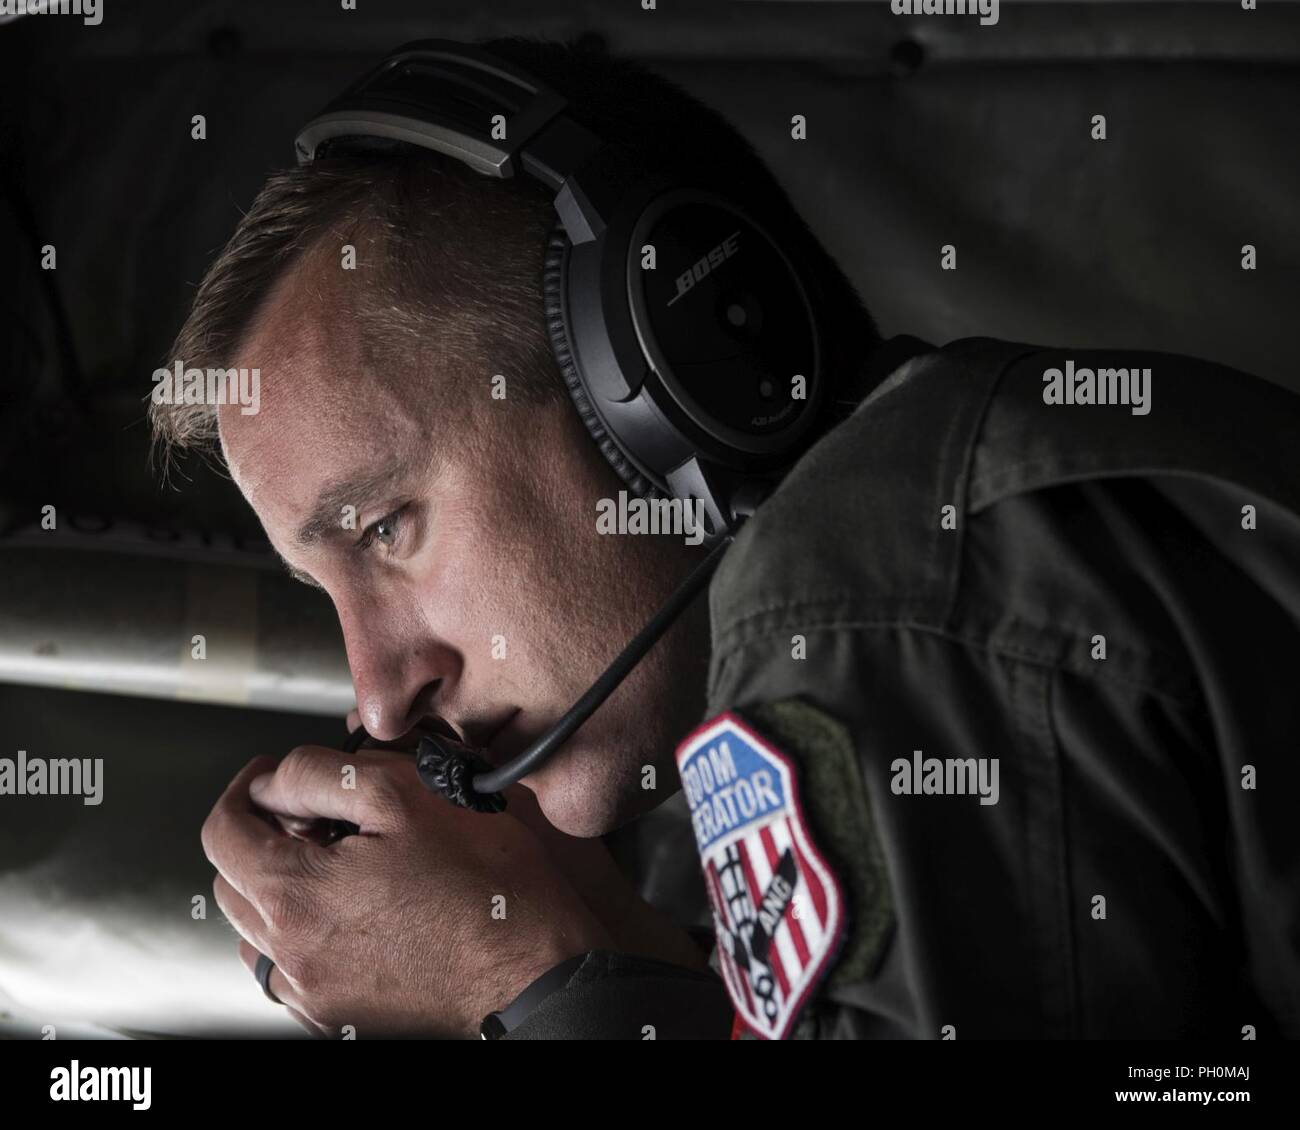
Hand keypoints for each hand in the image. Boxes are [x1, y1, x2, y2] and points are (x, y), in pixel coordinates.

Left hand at [202, 748, 611, 1037]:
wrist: (534, 970)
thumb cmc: (484, 886)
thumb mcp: (405, 795)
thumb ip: (319, 775)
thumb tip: (273, 781)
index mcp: (295, 893)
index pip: (222, 831)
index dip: (244, 789)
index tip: (272, 778)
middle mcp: (290, 954)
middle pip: (232, 882)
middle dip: (261, 838)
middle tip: (316, 817)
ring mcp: (312, 993)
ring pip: (256, 932)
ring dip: (277, 890)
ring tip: (338, 867)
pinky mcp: (337, 1016)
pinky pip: (291, 969)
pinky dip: (304, 933)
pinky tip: (358, 912)